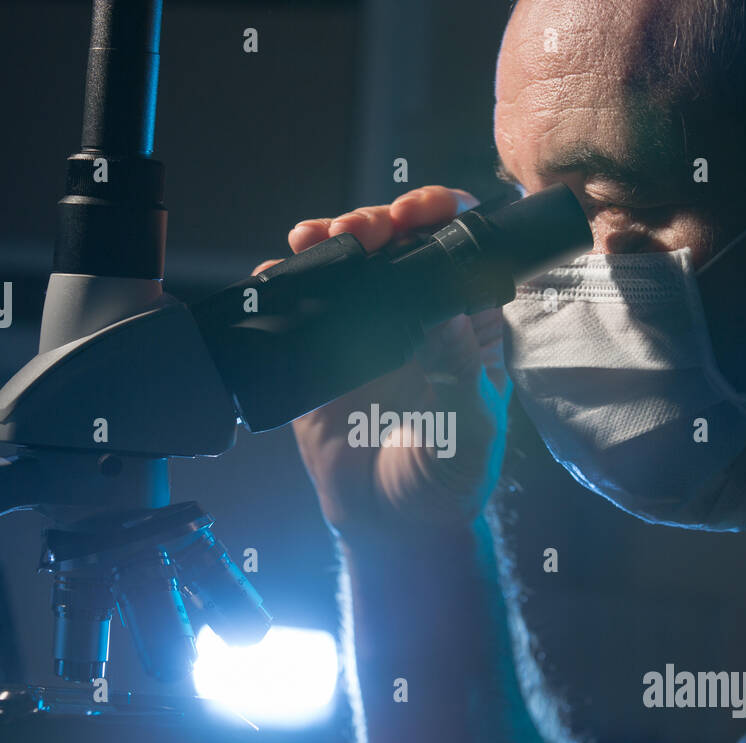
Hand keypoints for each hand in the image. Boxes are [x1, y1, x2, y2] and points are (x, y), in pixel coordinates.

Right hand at [256, 186, 510, 545]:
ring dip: (328, 237)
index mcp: (466, 321)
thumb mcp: (470, 430)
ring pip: (345, 261)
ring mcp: (363, 329)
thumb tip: (446, 315)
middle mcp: (416, 314)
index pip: (459, 246)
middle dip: (376, 219)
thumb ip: (462, 375)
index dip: (440, 213)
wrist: (394, 526)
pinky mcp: (318, 352)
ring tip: (314, 238)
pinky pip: (297, 305)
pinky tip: (275, 273)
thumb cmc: (449, 479)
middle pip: (395, 240)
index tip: (417, 213)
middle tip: (362, 231)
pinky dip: (281, 281)